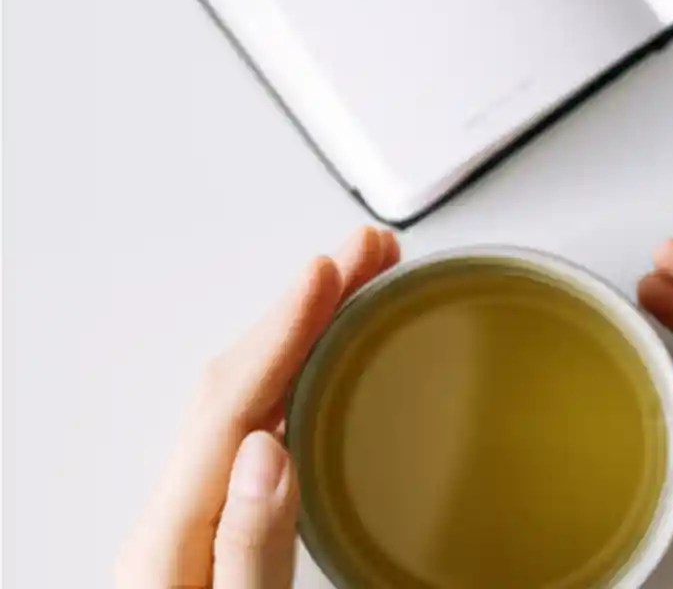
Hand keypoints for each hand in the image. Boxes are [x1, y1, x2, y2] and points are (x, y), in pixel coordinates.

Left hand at [117, 227, 399, 588]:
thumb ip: (248, 549)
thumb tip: (266, 449)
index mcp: (174, 532)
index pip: (234, 400)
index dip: (286, 326)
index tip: (333, 268)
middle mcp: (180, 508)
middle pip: (238, 379)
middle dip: (304, 304)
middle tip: (369, 254)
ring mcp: (200, 512)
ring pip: (248, 393)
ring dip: (303, 329)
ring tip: (359, 286)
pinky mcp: (223, 523)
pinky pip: (258, 422)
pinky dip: (297, 374)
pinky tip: (325, 367)